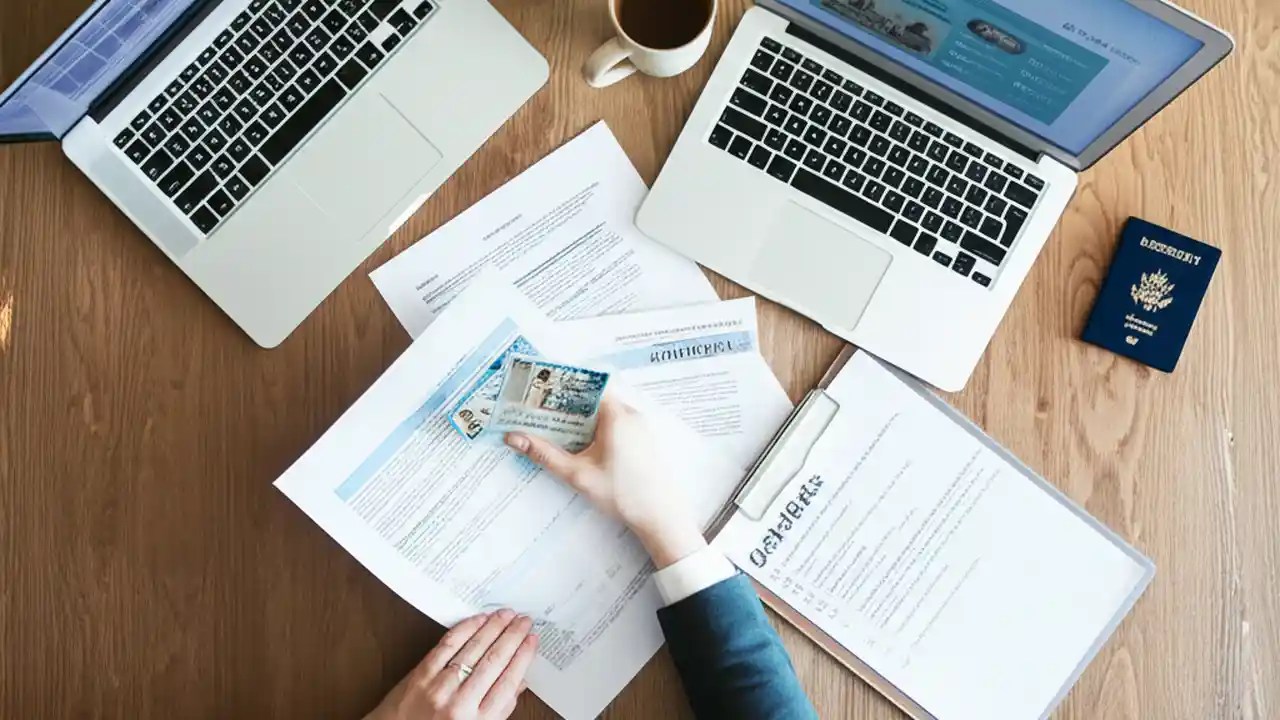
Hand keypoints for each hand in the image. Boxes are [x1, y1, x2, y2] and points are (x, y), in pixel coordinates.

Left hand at [365, 610, 537, 719]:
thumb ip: (499, 710)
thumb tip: (520, 681)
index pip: (509, 681)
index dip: (523, 656)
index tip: (532, 640)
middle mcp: (461, 705)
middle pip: (495, 661)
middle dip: (513, 636)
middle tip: (524, 621)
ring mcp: (440, 688)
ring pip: (474, 649)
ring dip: (494, 628)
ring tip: (506, 615)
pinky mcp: (421, 674)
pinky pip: (448, 644)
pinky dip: (466, 628)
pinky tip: (478, 620)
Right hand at [504, 395, 706, 568]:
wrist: (660, 517)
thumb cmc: (622, 495)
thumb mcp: (578, 474)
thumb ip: (545, 454)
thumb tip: (514, 438)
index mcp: (617, 416)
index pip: (587, 386)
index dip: (563, 384)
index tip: (542, 388)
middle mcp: (631, 415)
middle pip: (594, 398)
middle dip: (567, 403)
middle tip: (540, 409)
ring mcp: (640, 427)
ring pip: (605, 412)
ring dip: (582, 417)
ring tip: (556, 426)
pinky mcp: (643, 440)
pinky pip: (616, 424)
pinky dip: (597, 428)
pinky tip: (582, 443)